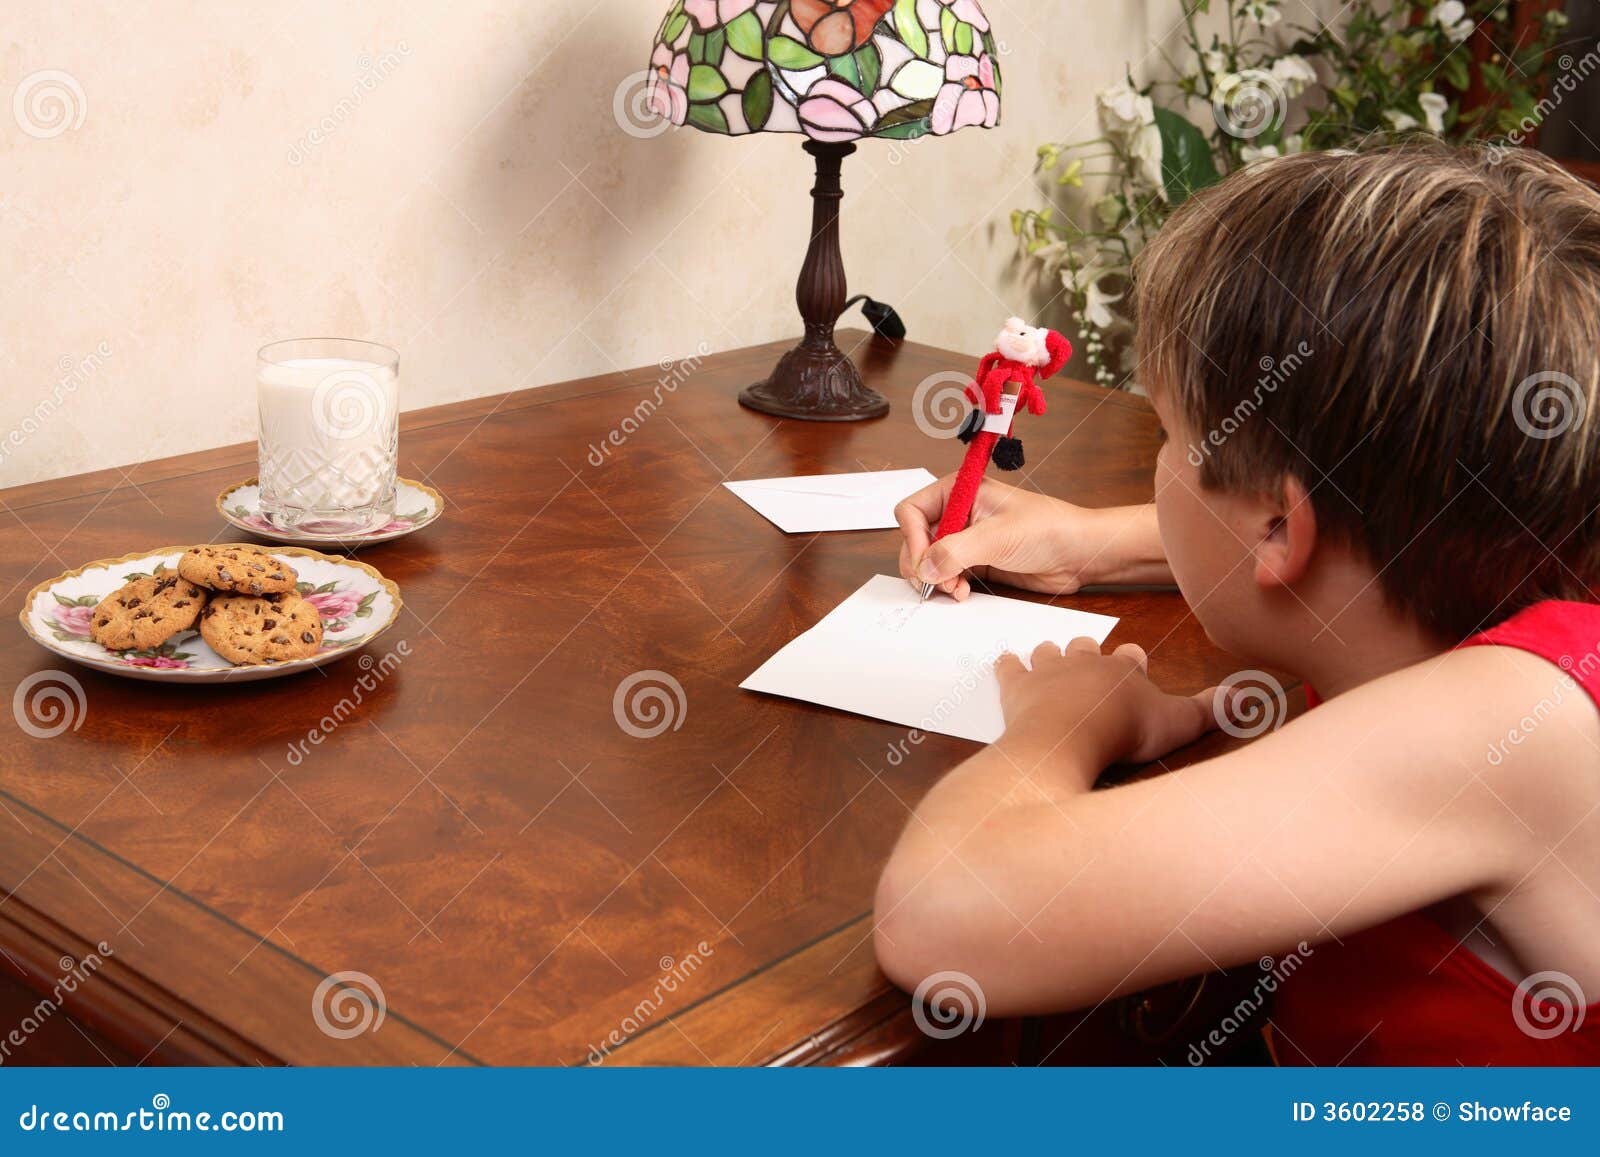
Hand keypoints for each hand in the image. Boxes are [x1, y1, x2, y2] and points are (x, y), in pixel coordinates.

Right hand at [895, 477, 1167, 599]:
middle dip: (923, 563)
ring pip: (930, 560)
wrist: (1080, 553)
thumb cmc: (1049, 528)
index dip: (912, 537)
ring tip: (954, 589)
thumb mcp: (997, 536)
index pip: (912, 511)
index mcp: (959, 491)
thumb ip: (955, 550)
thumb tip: (924, 567)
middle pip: (917, 538)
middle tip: (935, 583)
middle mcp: (959, 513)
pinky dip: (949, 586)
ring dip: (936, 578)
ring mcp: (967, 539)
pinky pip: (948, 575)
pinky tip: (962, 592)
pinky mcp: (978, 562)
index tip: (925, 560)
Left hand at [994, 639, 1221, 770]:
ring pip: (1048, 652)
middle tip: (1089, 661)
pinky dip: (1007, 665)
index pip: (1130, 656)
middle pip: (1086, 648)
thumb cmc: (1125, 731)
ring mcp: (1047, 672)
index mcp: (1123, 670)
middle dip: (1088, 653)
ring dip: (1050, 655)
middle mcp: (1085, 663)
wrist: (1069, 737)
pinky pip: (1009, 668)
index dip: (1131, 661)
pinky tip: (1005, 663)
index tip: (1133, 663)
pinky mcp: (1017, 686)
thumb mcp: (1179, 723)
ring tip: (1050, 659)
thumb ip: (1210, 709)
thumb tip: (1245, 696)